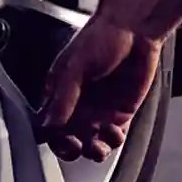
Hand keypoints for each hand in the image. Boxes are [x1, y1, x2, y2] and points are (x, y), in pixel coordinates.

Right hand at [37, 15, 162, 162]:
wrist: (135, 30)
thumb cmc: (101, 38)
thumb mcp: (75, 67)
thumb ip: (63, 98)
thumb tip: (49, 124)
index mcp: (59, 92)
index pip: (47, 123)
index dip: (49, 136)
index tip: (55, 139)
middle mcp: (77, 105)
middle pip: (66, 140)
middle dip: (69, 149)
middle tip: (74, 146)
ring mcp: (99, 111)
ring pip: (90, 144)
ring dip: (92, 151)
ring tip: (95, 145)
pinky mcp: (120, 114)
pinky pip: (113, 138)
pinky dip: (112, 140)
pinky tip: (113, 130)